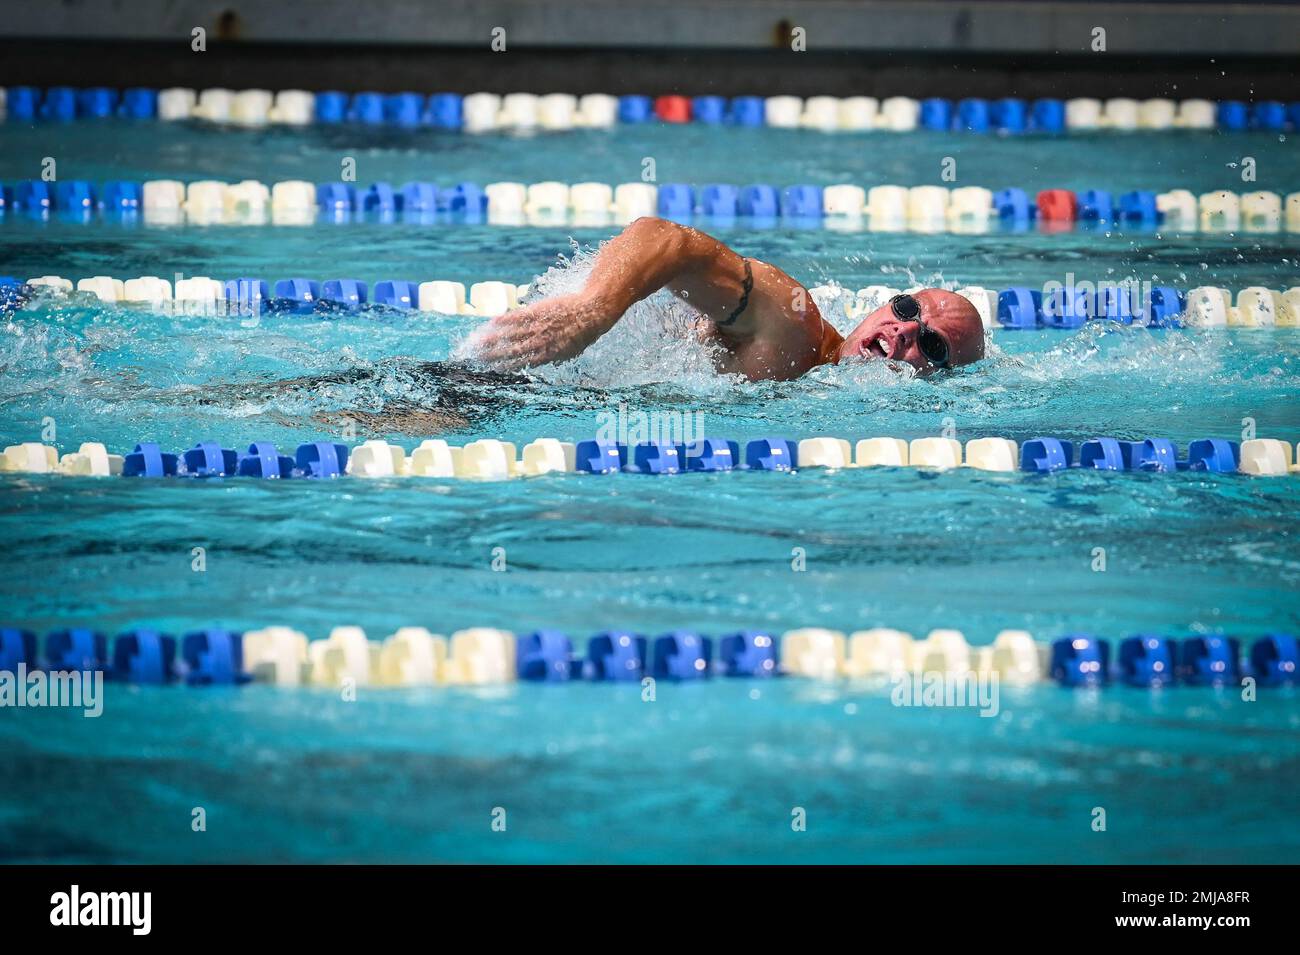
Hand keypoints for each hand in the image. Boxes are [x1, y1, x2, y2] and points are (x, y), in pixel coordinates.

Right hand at [468, 293, 614, 370]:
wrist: (592, 311)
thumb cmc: (585, 332)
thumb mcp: (572, 351)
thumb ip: (555, 356)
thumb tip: (547, 362)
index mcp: (547, 356)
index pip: (521, 364)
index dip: (505, 367)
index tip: (492, 369)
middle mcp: (539, 344)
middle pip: (510, 352)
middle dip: (491, 356)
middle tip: (476, 359)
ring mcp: (537, 328)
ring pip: (509, 336)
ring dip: (491, 340)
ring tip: (476, 343)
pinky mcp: (537, 312)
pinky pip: (516, 318)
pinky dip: (503, 321)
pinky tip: (491, 323)